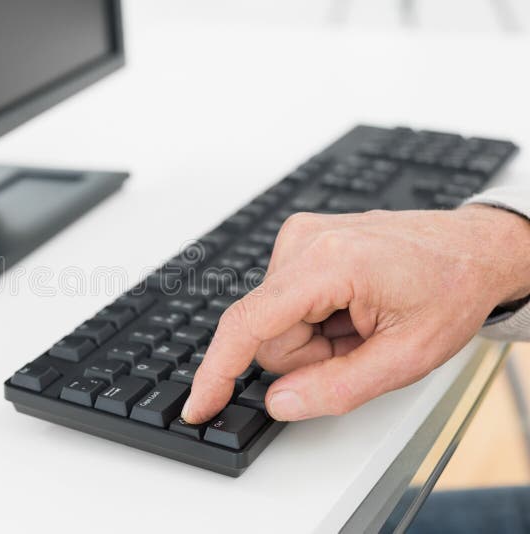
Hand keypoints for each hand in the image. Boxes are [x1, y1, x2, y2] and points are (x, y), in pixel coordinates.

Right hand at [182, 205, 529, 422]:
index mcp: (330, 262)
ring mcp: (300, 237)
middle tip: (358, 345)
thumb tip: (279, 401)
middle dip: (307, 357)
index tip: (199, 405)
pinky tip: (349, 309)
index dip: (218, 371)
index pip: (250, 323)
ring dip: (314, 339)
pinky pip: (284, 304)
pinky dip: (314, 320)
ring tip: (360, 324)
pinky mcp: (300, 242)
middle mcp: (303, 240)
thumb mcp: (407, 356)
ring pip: (274, 323)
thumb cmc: (451, 289)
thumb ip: (338, 387)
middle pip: (268, 335)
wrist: (472, 249)